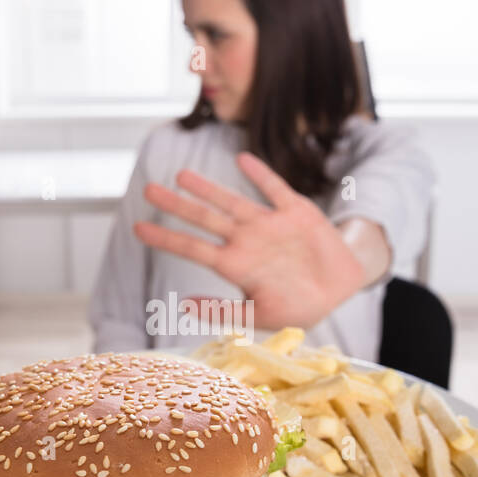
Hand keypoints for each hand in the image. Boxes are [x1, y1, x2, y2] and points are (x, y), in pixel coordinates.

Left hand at [135, 153, 375, 330]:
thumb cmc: (296, 306)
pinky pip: (275, 189)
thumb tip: (183, 304)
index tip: (138, 228)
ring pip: (232, 201)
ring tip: (182, 175)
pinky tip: (242, 160)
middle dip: (177, 205)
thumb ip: (223, 311)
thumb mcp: (258, 316)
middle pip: (205, 219)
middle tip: (148, 190)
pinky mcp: (296, 212)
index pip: (193, 248)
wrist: (339, 290)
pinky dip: (260, 175)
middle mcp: (246, 240)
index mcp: (235, 265)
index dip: (166, 238)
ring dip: (208, 188)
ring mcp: (269, 224)